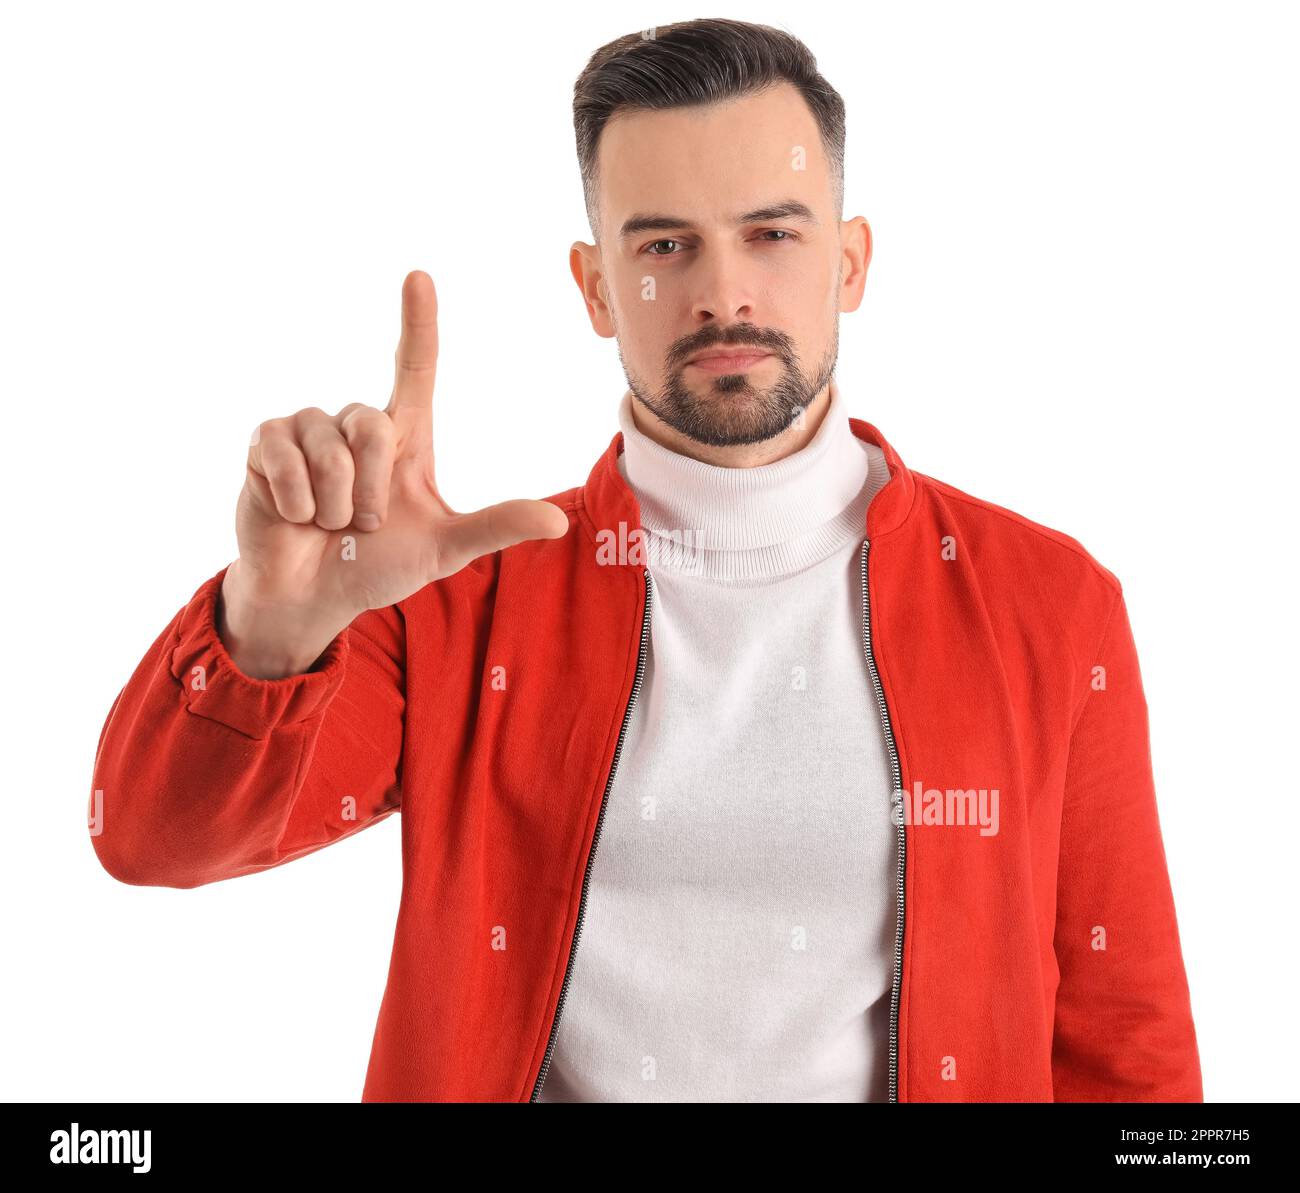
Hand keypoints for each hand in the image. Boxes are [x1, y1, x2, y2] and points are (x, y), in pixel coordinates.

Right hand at [219, 270, 568, 676]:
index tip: (419, 277)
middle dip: (369, 490)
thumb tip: (560, 523)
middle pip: (372, 425)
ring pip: (327, 445)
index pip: (414, 367)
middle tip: (362, 525)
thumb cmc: (377, 567)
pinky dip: (294, 498)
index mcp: (403, 437)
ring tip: (328, 524)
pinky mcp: (265, 445)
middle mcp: (356, 424)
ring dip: (333, 502)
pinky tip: (295, 516)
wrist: (314, 597)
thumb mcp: (444, 549)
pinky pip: (281, 455)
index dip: (418, 323)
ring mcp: (308, 431)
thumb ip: (495, 528)